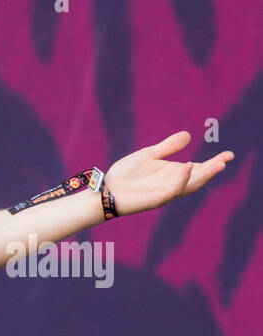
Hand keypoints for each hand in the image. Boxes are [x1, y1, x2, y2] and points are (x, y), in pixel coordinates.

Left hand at [103, 131, 233, 215]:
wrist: (106, 189)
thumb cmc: (125, 174)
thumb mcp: (148, 155)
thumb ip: (167, 147)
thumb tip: (188, 135)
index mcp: (172, 174)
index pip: (198, 168)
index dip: (213, 163)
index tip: (229, 155)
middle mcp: (172, 184)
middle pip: (198, 178)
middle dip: (212, 169)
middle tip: (226, 159)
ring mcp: (164, 193)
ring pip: (189, 185)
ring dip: (203, 175)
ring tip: (217, 164)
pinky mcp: (155, 200)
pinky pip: (172, 190)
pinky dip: (181, 179)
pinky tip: (187, 167)